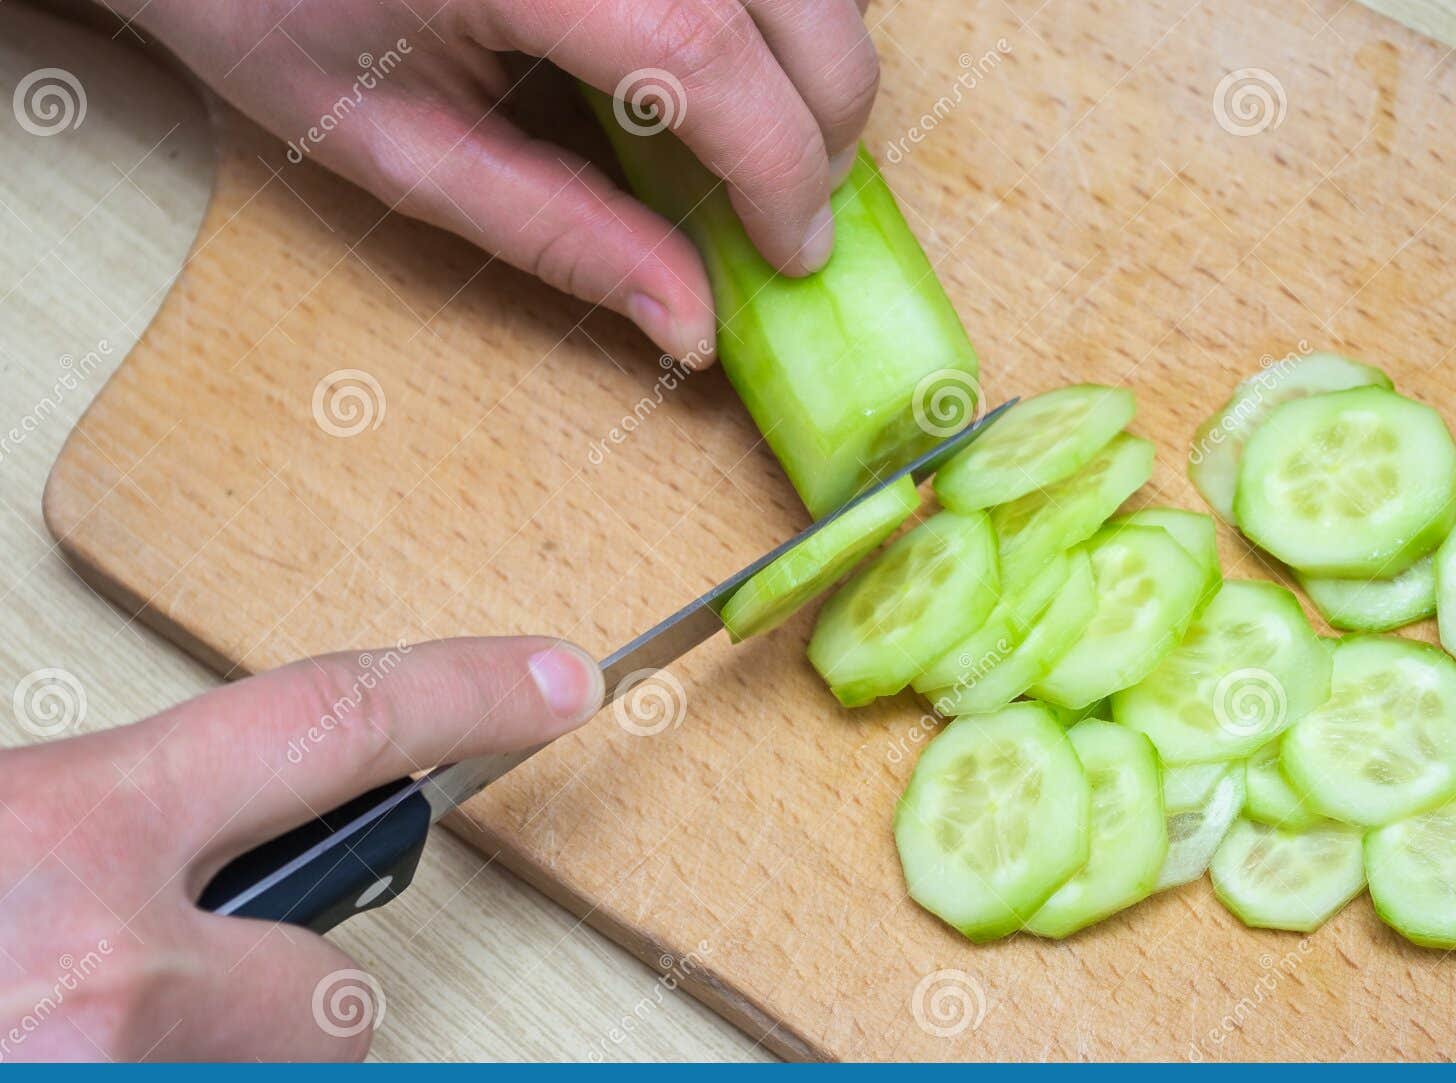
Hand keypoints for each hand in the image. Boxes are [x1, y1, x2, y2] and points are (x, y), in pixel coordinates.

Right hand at [0, 637, 601, 1059]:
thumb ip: (91, 821)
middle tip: (150, 996)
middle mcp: (108, 968)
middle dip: (288, 993)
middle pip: (331, 987)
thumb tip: (171, 840)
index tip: (558, 683)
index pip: (332, 723)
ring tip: (62, 1049)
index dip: (465, 693)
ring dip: (188, 1067)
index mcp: (70, 826)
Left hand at [115, 0, 879, 361]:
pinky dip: (779, 6)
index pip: (708, 57)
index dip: (780, 168)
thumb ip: (557, 234)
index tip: (797, 253)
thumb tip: (692, 322)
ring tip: (766, 133)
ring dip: (820, 51)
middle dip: (832, 116)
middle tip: (797, 208)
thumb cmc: (268, 6)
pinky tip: (735, 54)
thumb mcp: (399, 149)